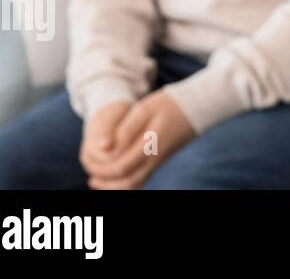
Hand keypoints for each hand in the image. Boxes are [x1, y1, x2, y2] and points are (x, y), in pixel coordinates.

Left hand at [81, 90, 196, 188]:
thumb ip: (124, 129)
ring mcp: (160, 161)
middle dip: (106, 182)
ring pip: (135, 184)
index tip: (90, 160)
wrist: (200, 106)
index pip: (120, 167)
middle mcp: (155, 158)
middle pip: (127, 182)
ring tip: (97, 180)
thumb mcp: (144, 108)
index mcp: (150, 145)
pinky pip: (142, 179)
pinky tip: (116, 175)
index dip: (102, 168)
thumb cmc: (170, 104)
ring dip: (114, 186)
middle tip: (91, 176)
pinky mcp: (161, 159)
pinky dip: (126, 182)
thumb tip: (105, 147)